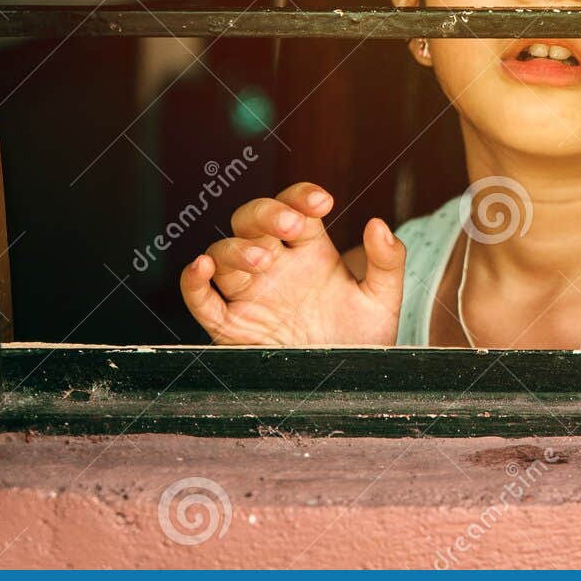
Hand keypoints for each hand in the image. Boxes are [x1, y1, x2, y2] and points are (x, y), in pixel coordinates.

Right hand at [179, 182, 405, 345]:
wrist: (347, 385)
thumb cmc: (363, 339)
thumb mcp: (383, 299)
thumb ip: (387, 261)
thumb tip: (379, 224)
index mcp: (309, 250)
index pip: (295, 208)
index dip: (301, 196)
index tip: (322, 202)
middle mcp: (276, 265)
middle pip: (251, 220)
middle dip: (265, 214)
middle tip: (290, 226)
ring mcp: (250, 293)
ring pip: (223, 254)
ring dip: (236, 249)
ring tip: (263, 261)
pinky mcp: (231, 326)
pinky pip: (202, 300)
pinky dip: (193, 282)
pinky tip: (201, 268)